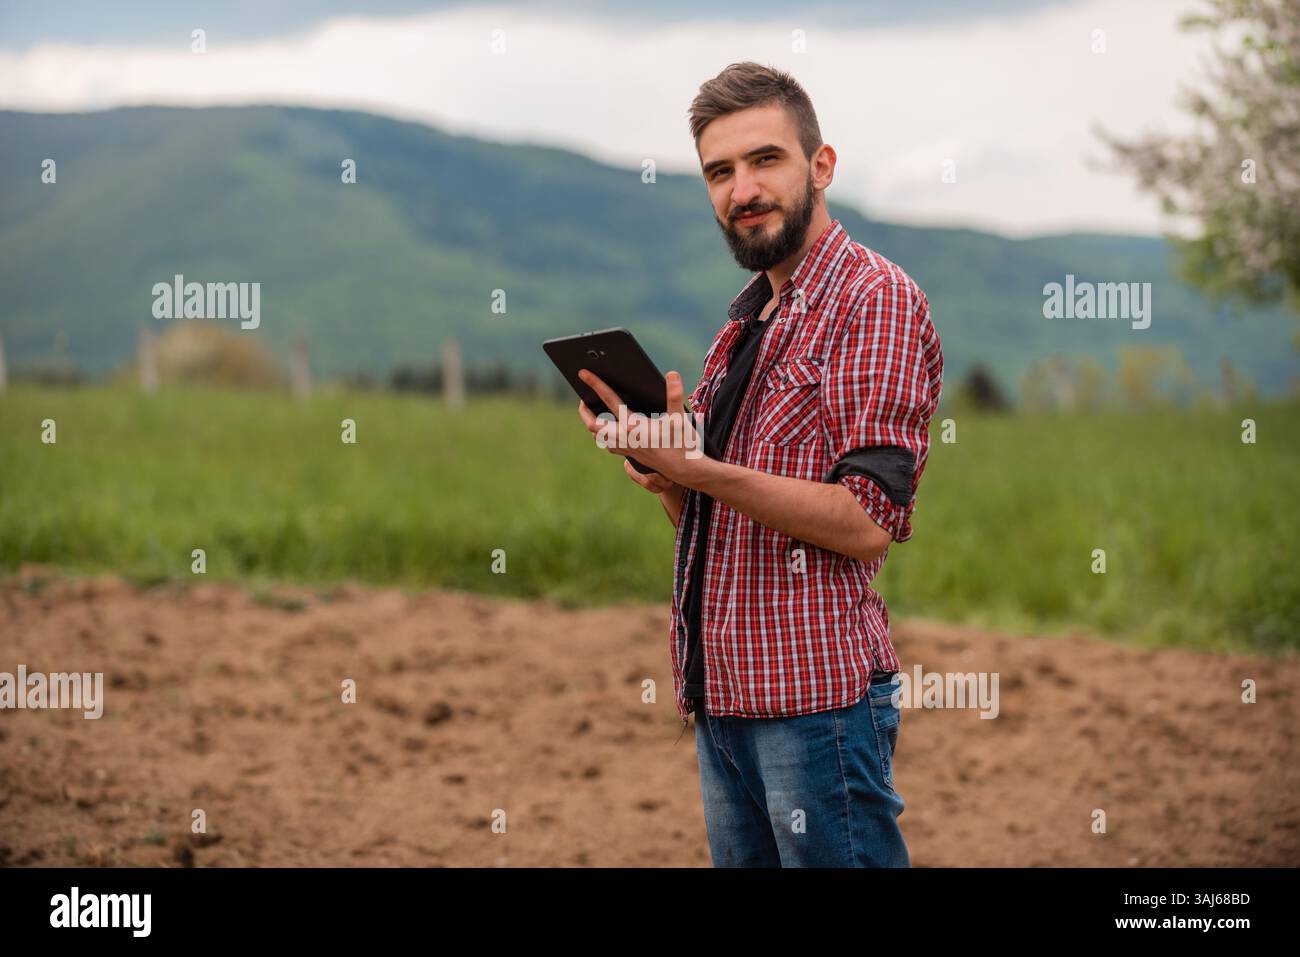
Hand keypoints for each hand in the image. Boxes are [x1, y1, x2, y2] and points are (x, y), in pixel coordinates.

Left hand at [574, 368, 708, 485]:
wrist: (685, 470)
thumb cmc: (682, 444)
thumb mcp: (679, 418)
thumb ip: (675, 395)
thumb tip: (672, 374)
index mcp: (633, 425)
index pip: (609, 400)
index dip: (595, 384)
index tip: (583, 373)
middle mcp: (625, 437)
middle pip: (593, 425)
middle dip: (584, 411)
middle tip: (582, 398)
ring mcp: (627, 448)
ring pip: (599, 437)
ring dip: (593, 425)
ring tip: (592, 412)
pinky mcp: (632, 454)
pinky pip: (610, 445)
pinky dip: (605, 437)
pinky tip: (611, 431)